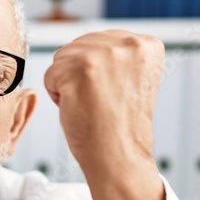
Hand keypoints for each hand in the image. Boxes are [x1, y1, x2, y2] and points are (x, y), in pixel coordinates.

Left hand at [43, 29, 164, 178]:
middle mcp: (130, 43)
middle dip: (82, 76)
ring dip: (69, 85)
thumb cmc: (120, 125)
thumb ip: (117, 56)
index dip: (100, 72)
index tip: (116, 94)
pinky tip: (79, 108)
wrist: (119, 157)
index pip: (101, 42)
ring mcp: (103, 54)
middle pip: (80, 47)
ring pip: (63, 59)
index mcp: (148, 45)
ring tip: (91, 104)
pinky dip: (57, 96)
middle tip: (102, 102)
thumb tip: (85, 43)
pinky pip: (50, 75)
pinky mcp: (79, 68)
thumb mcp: (131, 79)